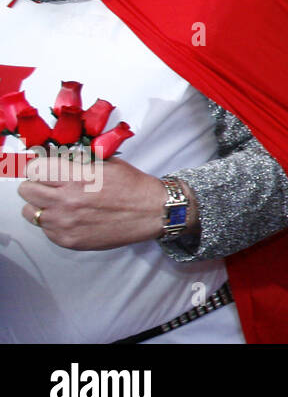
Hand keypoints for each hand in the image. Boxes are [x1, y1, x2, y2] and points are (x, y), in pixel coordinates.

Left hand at [19, 155, 174, 249]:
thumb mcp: (107, 163)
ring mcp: (65, 224)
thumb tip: (57, 156)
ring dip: (41, 204)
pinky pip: (44, 229)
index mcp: (76, 178)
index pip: (34, 169)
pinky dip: (52, 221)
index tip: (47, 168)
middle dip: (37, 183)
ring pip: (30, 212)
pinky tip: (71, 216)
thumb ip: (79, 160)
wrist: (151, 212)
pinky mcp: (67, 240)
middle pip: (26, 190)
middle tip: (51, 184)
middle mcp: (66, 202)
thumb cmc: (132, 186)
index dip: (40, 167)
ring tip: (59, 202)